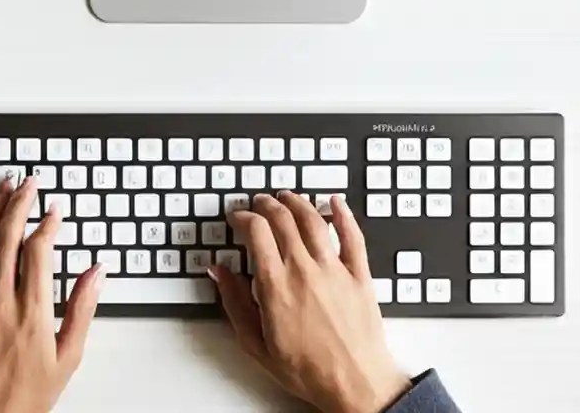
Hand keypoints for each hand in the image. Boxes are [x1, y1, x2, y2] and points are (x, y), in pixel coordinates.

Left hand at [0, 178, 104, 412]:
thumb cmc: (25, 397)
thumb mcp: (68, 357)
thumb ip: (82, 309)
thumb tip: (96, 273)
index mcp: (31, 311)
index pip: (38, 250)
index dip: (47, 223)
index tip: (54, 211)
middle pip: (6, 236)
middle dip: (18, 202)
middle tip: (27, 182)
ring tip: (0, 189)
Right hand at [211, 192, 409, 412]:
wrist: (353, 384)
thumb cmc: (307, 370)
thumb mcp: (255, 344)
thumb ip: (234, 302)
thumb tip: (219, 272)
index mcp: (276, 286)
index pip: (256, 232)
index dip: (244, 217)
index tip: (238, 218)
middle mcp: (304, 271)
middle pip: (283, 219)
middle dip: (266, 205)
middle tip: (259, 203)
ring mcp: (334, 270)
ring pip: (313, 220)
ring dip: (297, 202)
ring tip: (287, 196)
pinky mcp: (359, 275)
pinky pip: (353, 236)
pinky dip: (344, 214)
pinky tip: (336, 202)